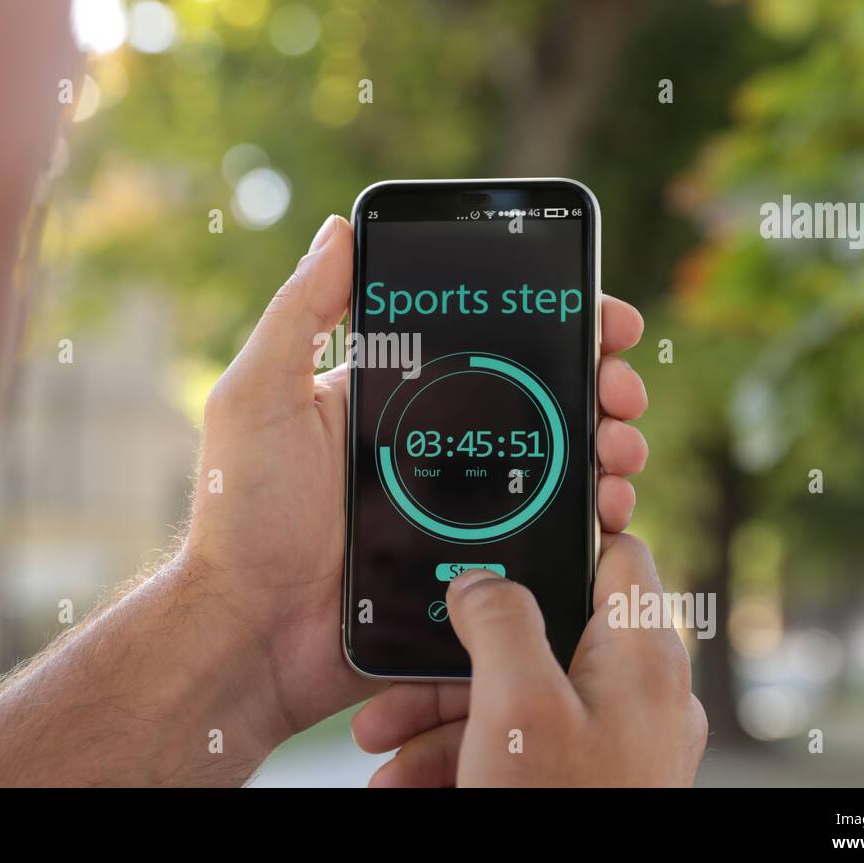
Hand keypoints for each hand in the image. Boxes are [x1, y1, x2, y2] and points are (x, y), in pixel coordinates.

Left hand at [184, 214, 652, 746]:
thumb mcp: (258, 397)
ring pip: (559, 468)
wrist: (254, 634)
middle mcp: (435, 447)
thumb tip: (338, 228)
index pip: (488, 343)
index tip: (604, 317)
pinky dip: (591, 522)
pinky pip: (548, 540)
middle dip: (600, 385)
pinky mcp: (475, 567)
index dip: (554, 324)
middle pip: (541, 402)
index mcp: (395, 398)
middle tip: (621, 391)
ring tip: (620, 453)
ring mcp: (460, 510)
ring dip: (609, 450)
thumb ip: (299, 314)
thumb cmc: (243, 513)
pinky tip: (610, 512)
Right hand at [351, 534, 707, 785]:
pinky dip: (461, 757)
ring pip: (517, 695)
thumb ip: (502, 618)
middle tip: (399, 677)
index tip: (497, 525)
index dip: (557, 531)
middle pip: (540, 633)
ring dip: (440, 718)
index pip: (616, 552)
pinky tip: (406, 782)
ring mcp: (610, 742)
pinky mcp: (581, 780)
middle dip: (457, 656)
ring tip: (382, 750)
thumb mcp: (517, 704)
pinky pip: (518, 746)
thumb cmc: (560, 813)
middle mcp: (634, 694)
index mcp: (640, 656)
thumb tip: (483, 579)